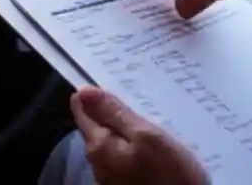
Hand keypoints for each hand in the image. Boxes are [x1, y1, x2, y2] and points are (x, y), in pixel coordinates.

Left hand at [71, 86, 209, 184]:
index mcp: (98, 146)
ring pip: (113, 141)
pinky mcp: (127, 183)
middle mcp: (98, 162)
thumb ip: (115, 113)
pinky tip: (153, 140)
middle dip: (111, 109)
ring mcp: (111, 176)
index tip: (110, 77)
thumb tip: (83, 91)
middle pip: (97, 126)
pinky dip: (135, 143)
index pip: (82, 110)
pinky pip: (125, 155)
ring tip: (148, 112)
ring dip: (126, 126)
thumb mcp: (146, 136)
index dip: (93, 93)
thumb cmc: (168, 175)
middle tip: (135, 91)